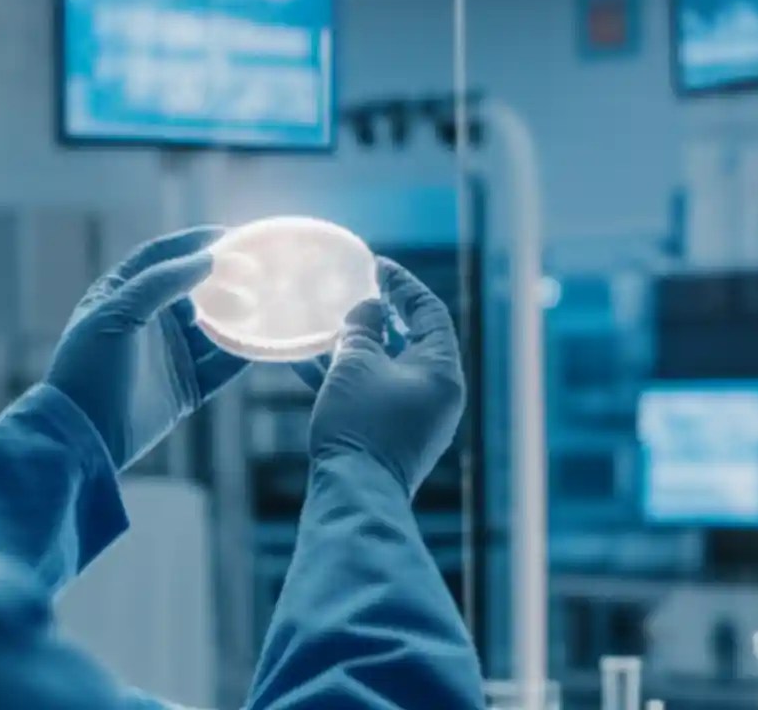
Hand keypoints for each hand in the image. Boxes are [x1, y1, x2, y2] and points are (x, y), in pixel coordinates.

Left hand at [47, 227, 249, 470]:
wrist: (84, 436)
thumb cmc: (90, 368)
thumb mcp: (117, 315)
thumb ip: (160, 283)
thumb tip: (206, 259)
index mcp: (121, 295)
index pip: (160, 257)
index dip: (193, 242)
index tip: (230, 235)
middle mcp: (147, 320)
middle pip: (194, 289)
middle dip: (225, 279)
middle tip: (256, 274)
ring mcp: (167, 354)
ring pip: (213, 327)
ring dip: (238, 316)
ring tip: (263, 306)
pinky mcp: (185, 388)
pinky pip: (222, 366)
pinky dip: (242, 355)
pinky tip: (262, 343)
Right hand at [293, 259, 465, 495]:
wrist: (354, 492)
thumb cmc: (359, 424)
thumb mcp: (356, 363)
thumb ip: (364, 327)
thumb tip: (369, 309)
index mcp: (442, 370)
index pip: (430, 311)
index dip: (403, 284)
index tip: (377, 266)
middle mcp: (439, 393)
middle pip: (413, 338)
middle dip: (381, 314)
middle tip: (356, 291)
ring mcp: (418, 416)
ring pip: (390, 366)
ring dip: (361, 345)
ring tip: (330, 325)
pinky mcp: (395, 434)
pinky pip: (376, 391)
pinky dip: (353, 375)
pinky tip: (315, 364)